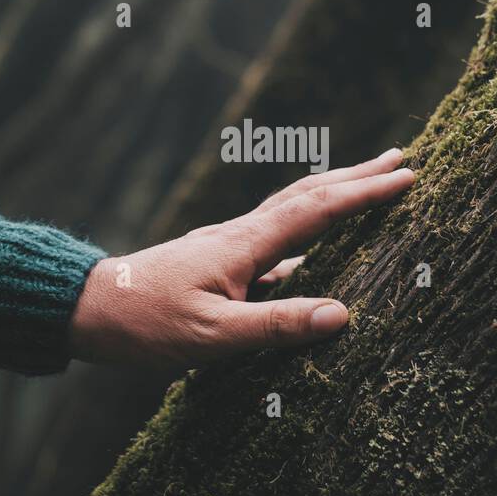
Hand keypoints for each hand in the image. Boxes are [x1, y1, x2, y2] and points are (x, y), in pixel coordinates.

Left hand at [70, 149, 414, 367]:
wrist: (88, 310)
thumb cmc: (145, 326)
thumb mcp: (212, 337)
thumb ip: (276, 326)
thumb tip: (343, 314)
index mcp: (244, 245)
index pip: (318, 210)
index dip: (366, 193)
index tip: (408, 176)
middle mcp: (240, 235)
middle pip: (309, 195)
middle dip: (357, 177)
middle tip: (400, 158)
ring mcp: (229, 247)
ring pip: (292, 211)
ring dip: (334, 195)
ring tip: (368, 186)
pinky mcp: (220, 263)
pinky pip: (276, 239)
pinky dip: (307, 230)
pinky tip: (317, 250)